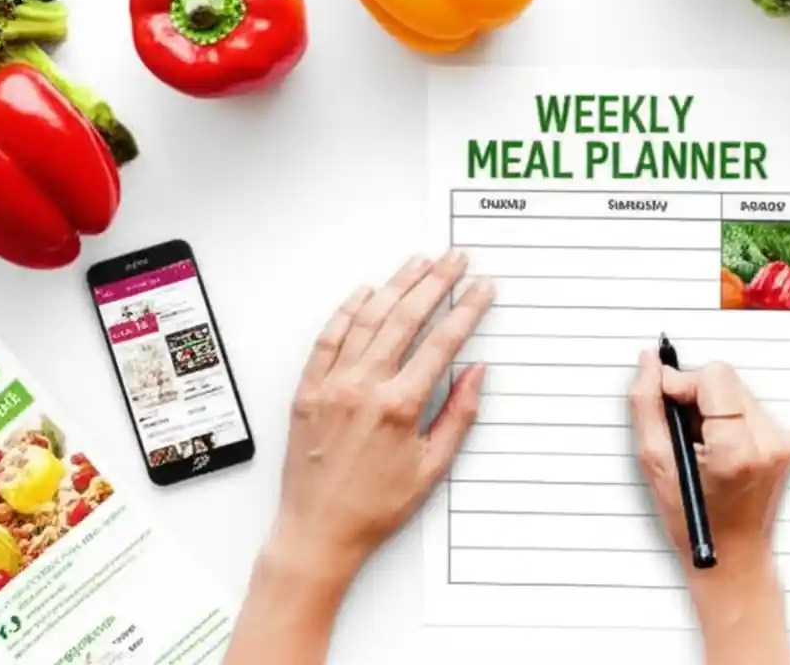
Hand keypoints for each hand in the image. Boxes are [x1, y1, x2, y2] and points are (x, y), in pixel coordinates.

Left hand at [269, 250, 493, 576]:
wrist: (318, 531)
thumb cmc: (374, 507)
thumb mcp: (432, 468)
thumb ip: (458, 415)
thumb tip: (476, 372)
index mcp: (399, 406)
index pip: (442, 342)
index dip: (466, 309)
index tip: (482, 289)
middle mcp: (363, 387)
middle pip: (405, 317)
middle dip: (435, 281)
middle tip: (455, 259)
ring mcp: (332, 385)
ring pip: (367, 318)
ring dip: (396, 285)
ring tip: (417, 262)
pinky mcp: (307, 390)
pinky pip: (328, 338)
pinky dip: (347, 310)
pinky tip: (365, 292)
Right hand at [628, 354, 789, 664]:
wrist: (735, 557)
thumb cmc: (698, 523)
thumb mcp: (657, 465)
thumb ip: (647, 407)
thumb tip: (649, 365)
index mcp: (738, 452)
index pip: (713, 378)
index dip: (681, 381)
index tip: (664, 396)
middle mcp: (768, 443)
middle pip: (724, 379)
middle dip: (694, 394)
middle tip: (680, 430)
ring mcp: (781, 442)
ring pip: (735, 388)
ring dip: (709, 406)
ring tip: (698, 443)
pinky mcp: (785, 440)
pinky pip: (746, 405)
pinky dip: (725, 417)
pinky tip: (714, 446)